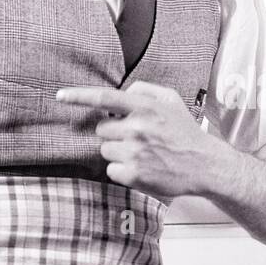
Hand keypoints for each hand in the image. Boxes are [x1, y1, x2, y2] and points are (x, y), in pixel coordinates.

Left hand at [55, 80, 223, 198]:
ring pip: (105, 150)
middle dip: (114, 133)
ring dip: (118, 152)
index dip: (78, 96)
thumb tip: (121, 90)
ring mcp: (135, 152)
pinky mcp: (133, 174)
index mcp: (145, 107)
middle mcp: (138, 128)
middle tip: (136, 138)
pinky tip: (143, 168)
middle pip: (102, 129)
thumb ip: (145, 89)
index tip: (60, 96)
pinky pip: (111, 170)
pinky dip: (122, 170)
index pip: (104, 98)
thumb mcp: (172, 100)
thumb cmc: (186, 132)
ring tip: (143, 154)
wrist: (205, 165)